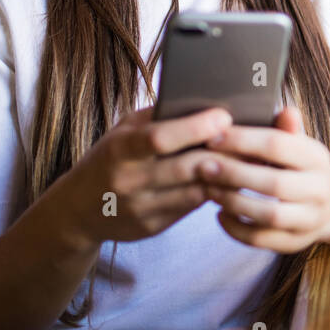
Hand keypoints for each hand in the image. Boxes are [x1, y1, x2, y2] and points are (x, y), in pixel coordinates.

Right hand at [63, 105, 232, 245]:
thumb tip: (202, 103)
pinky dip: (212, 193)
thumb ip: (157, 118)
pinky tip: (229, 181)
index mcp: (119, 150)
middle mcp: (127, 181)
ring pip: (195, 191)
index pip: (159, 138)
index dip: (194, 128)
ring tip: (249, 159)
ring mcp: (140, 208)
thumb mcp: (122, 131)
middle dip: (222, 153)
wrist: (77, 210)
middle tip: (252, 140)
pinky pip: (191, 208)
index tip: (224, 117)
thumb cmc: (109, 158)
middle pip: (186, 167)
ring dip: (225, 176)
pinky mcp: (152, 227)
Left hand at [197, 106, 329, 252]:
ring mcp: (310, 220)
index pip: (279, 145)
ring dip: (234, 202)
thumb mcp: (299, 145)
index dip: (243, 141)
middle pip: (274, 183)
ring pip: (269, 215)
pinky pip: (262, 240)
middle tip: (204, 166)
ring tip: (209, 189)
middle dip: (235, 174)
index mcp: (318, 158)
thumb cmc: (302, 167)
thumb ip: (286, 129)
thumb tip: (286, 111)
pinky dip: (236, 229)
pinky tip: (220, 214)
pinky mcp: (295, 243)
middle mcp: (319, 190)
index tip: (214, 137)